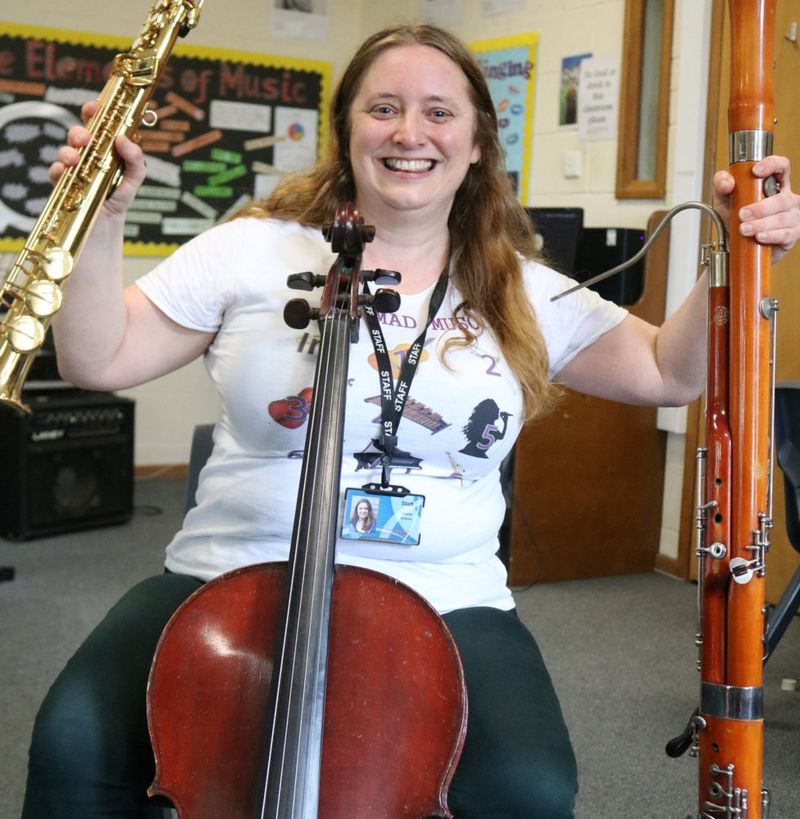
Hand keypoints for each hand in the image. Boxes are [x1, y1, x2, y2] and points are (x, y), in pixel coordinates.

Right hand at [48, 100, 146, 217]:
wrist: (106, 223)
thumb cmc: (119, 196)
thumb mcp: (135, 178)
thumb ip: (135, 159)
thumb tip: (122, 139)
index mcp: (104, 148)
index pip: (97, 123)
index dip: (94, 111)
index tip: (95, 107)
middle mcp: (87, 154)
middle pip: (79, 134)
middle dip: (79, 132)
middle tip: (85, 138)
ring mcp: (73, 168)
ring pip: (65, 151)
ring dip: (68, 152)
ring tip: (75, 159)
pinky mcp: (62, 183)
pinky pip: (56, 173)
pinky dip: (59, 170)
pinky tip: (64, 172)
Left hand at [713, 154, 799, 263]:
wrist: (738, 245)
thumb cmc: (735, 219)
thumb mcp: (724, 199)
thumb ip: (721, 185)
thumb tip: (727, 182)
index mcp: (774, 184)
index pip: (781, 166)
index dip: (772, 165)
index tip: (756, 171)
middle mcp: (786, 198)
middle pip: (782, 198)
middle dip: (760, 208)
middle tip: (742, 214)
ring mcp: (792, 216)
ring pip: (782, 217)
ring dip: (761, 224)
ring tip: (745, 229)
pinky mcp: (791, 234)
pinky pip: (785, 234)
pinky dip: (771, 236)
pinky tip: (760, 237)